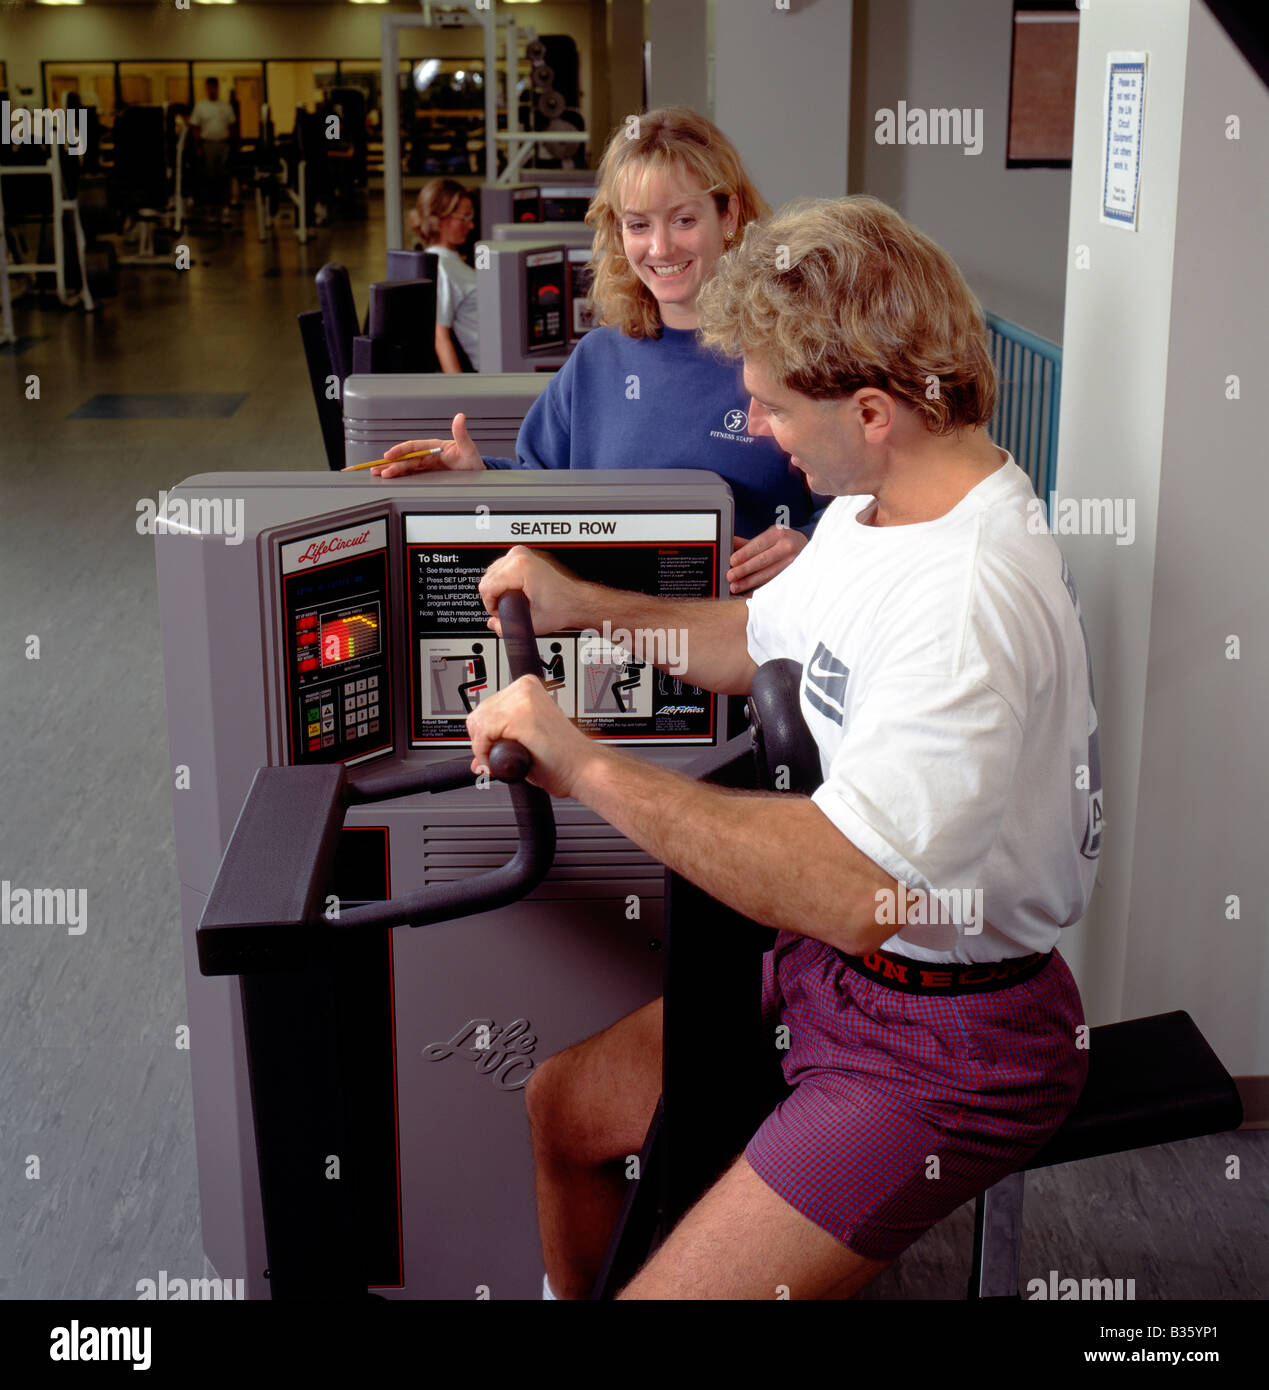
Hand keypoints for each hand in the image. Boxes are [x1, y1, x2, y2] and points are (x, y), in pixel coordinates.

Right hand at [362, 412, 483, 475]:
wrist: (477, 474)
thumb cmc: (472, 461)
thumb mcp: (468, 448)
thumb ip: (461, 434)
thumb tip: (460, 417)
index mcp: (435, 447)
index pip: (413, 447)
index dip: (400, 450)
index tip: (390, 455)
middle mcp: (428, 455)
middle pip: (406, 458)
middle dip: (392, 463)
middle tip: (379, 469)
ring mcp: (427, 465)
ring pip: (406, 467)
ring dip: (392, 469)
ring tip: (379, 474)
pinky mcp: (428, 475)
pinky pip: (411, 474)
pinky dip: (400, 476)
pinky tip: (390, 478)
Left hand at [466, 675, 602, 800]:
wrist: (582, 769)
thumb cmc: (562, 759)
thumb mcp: (526, 743)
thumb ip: (502, 742)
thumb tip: (479, 757)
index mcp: (527, 689)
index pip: (487, 707)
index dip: (485, 733)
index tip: (493, 749)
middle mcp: (523, 689)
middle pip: (479, 713)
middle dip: (483, 740)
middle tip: (498, 757)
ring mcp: (521, 699)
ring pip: (479, 723)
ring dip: (485, 749)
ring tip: (507, 760)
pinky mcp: (518, 715)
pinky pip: (483, 735)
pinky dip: (486, 754)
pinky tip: (506, 761)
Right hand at [478, 545, 589, 635]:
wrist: (576, 600)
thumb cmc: (562, 606)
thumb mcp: (532, 623)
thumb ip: (506, 628)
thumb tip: (493, 623)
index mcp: (519, 567)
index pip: (487, 587)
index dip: (491, 605)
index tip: (501, 613)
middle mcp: (519, 556)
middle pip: (488, 579)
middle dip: (495, 597)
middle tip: (509, 609)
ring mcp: (520, 553)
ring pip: (492, 573)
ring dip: (499, 589)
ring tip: (514, 600)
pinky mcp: (522, 555)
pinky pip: (501, 569)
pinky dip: (504, 581)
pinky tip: (515, 591)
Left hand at [727, 525, 808, 592]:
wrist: (807, 548)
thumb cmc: (783, 542)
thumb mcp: (768, 537)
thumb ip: (748, 543)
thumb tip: (728, 544)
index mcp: (778, 534)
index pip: (758, 544)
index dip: (744, 554)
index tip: (732, 561)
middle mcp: (787, 547)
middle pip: (763, 560)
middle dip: (745, 570)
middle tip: (730, 576)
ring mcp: (793, 563)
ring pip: (769, 574)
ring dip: (750, 582)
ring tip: (735, 587)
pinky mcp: (794, 576)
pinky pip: (774, 584)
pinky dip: (759, 589)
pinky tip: (748, 593)